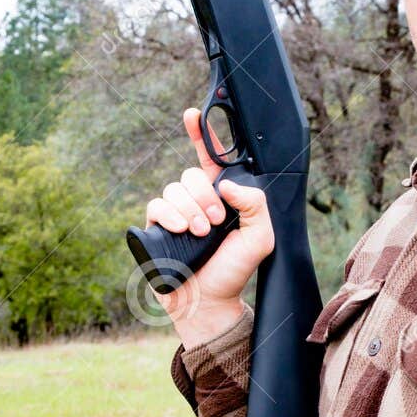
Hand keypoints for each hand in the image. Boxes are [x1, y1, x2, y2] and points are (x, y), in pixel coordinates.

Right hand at [145, 108, 273, 343]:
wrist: (208, 303)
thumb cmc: (235, 271)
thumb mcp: (260, 238)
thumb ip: (255, 205)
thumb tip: (226, 185)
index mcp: (222, 198)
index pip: (211, 160)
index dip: (202, 135)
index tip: (194, 113)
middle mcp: (197, 202)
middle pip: (191, 175)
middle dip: (204, 196)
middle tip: (215, 222)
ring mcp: (175, 214)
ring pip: (174, 188)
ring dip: (190, 209)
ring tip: (200, 233)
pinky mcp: (157, 227)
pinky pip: (156, 204)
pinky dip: (169, 213)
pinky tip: (180, 229)